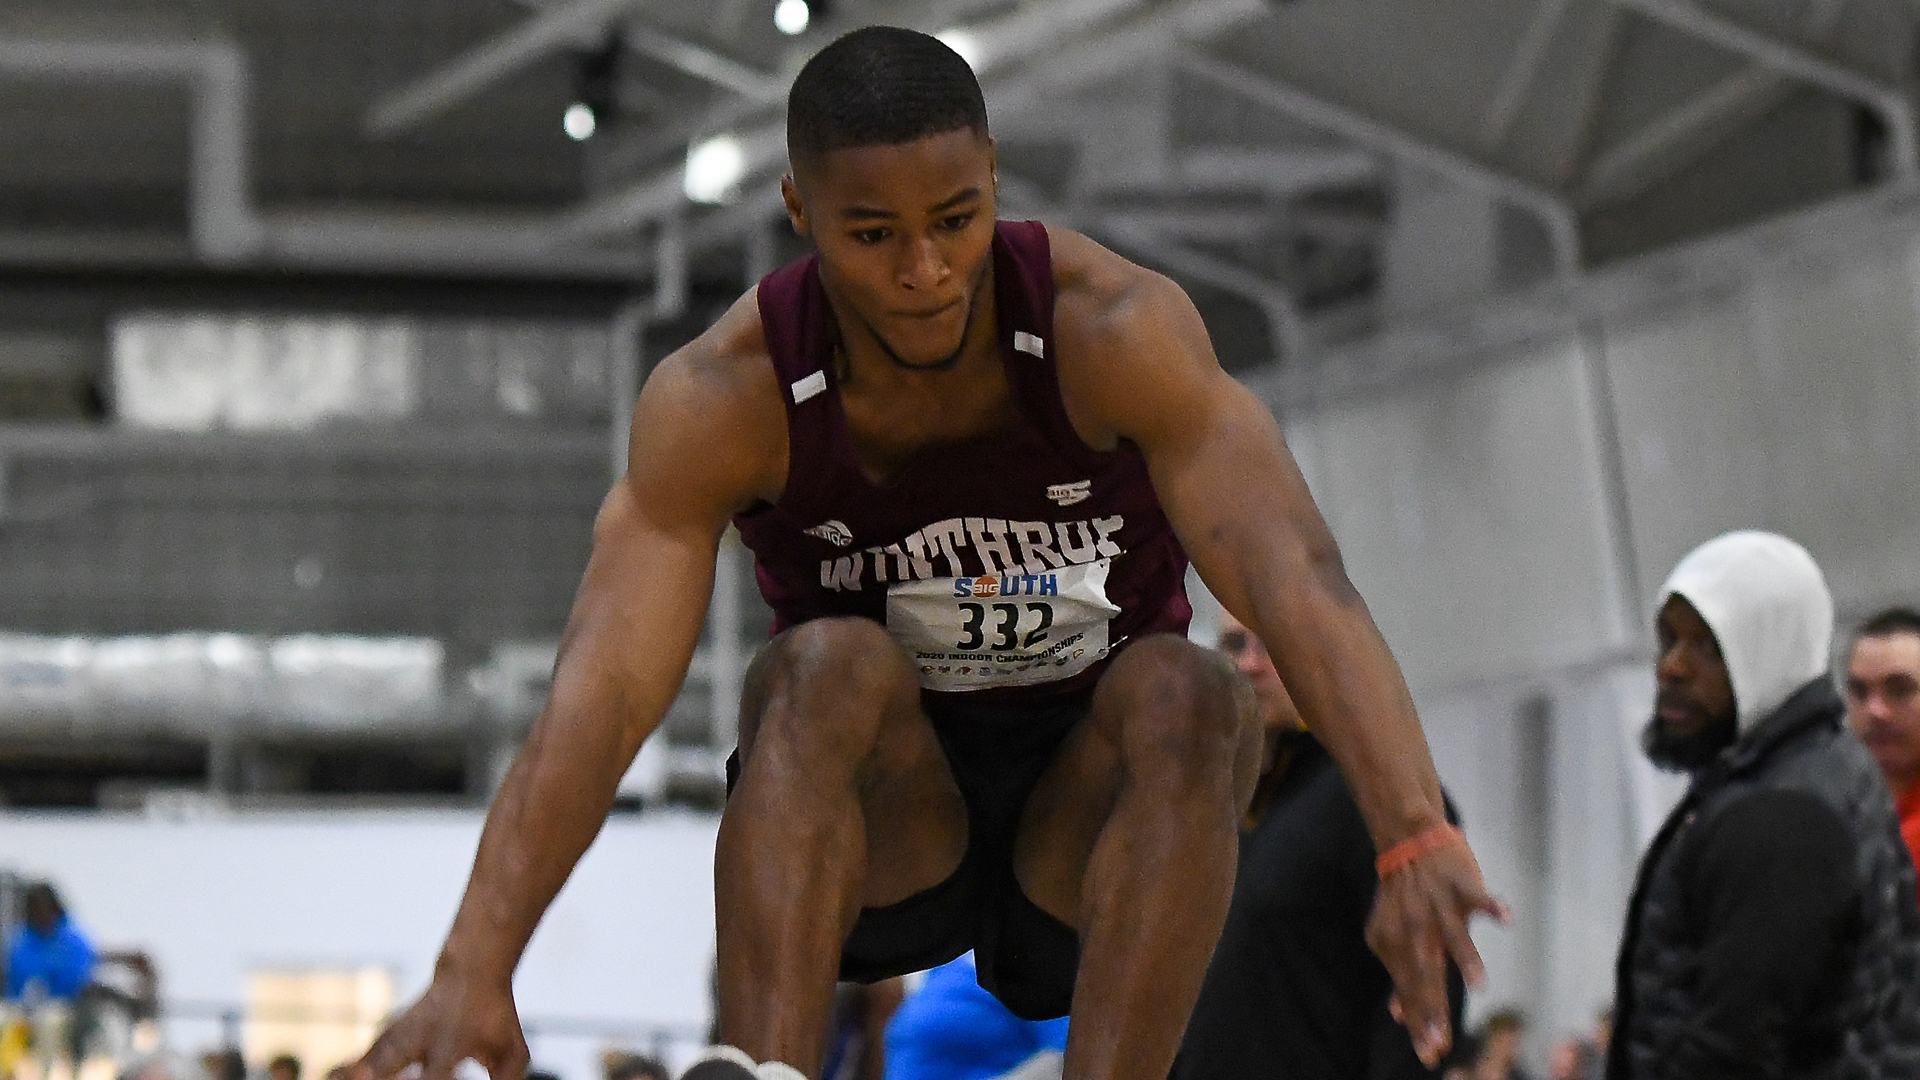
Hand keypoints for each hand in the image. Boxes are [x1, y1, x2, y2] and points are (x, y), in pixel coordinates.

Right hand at [349, 971, 528, 1079]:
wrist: (471, 973)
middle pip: (389, 1063)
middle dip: (375, 1076)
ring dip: (353, 1072)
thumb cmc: (495, 1018)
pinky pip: (361, 1056)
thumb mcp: (512, 1052)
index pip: (434, 1078)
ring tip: (331, 1079)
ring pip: (368, 1058)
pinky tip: (331, 1076)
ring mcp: (399, 1034)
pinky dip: (347, 1069)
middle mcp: (419, 1038)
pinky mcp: (387, 1035)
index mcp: (451, 1044)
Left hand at [1366, 837, 1507, 1066]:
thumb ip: (1400, 976)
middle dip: (1433, 1009)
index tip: (1429, 1056)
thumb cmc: (1405, 897)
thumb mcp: (1394, 936)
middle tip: (1441, 1042)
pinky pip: (1478, 896)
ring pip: (1454, 936)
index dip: (1420, 1023)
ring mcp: (1439, 906)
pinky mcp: (1459, 884)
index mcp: (1403, 944)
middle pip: (1426, 975)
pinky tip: (1505, 918)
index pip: (1412, 991)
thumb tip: (1397, 1016)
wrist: (1407, 841)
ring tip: (1480, 985)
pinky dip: (1492, 906)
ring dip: (1468, 959)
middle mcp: (1418, 929)